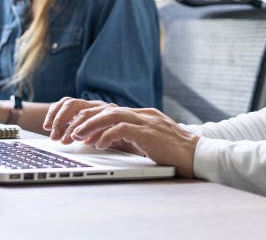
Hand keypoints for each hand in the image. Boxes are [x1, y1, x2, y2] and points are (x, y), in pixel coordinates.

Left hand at [44, 98, 199, 177]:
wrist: (198, 155)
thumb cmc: (174, 152)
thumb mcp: (149, 140)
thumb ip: (131, 136)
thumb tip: (104, 139)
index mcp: (143, 115)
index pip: (110, 109)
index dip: (89, 117)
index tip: (73, 128)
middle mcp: (144, 114)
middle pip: (107, 108)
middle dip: (83, 119)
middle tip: (67, 131)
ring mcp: (147, 121)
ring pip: (112, 114)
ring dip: (90, 125)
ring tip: (76, 136)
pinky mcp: (150, 132)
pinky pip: (123, 128)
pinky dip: (107, 135)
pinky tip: (98, 144)